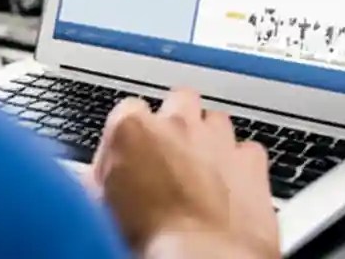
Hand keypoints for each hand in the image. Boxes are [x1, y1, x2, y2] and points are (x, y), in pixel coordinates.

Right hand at [92, 90, 278, 258]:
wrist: (201, 258)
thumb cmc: (152, 237)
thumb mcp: (103, 208)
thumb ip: (99, 180)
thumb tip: (94, 183)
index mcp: (132, 128)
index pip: (126, 110)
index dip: (128, 136)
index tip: (127, 158)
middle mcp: (177, 124)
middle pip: (178, 100)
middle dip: (176, 121)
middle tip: (169, 153)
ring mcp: (217, 139)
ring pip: (215, 119)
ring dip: (209, 138)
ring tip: (201, 169)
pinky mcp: (250, 162)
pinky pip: (248, 149)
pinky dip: (241, 163)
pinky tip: (231, 184)